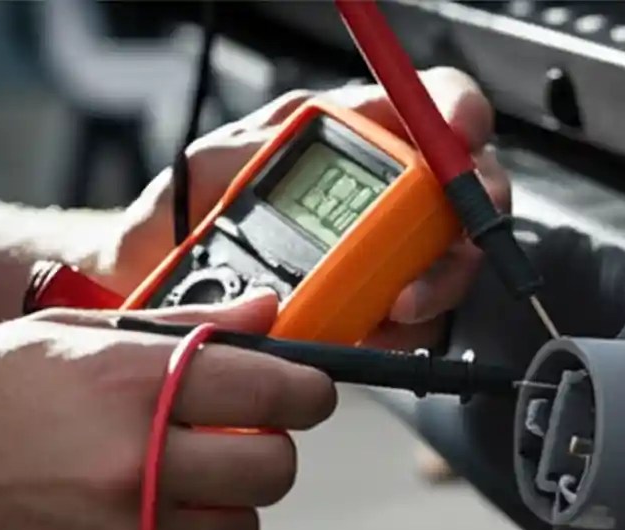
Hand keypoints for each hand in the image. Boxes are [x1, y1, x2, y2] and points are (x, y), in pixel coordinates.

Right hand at [0, 290, 335, 529]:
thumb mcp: (71, 337)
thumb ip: (182, 329)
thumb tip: (265, 315)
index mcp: (137, 385)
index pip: (278, 389)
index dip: (309, 391)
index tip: (307, 393)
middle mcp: (140, 463)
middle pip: (274, 467)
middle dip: (267, 449)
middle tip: (235, 438)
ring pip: (241, 528)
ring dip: (223, 504)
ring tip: (171, 481)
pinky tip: (125, 520)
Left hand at [113, 68, 508, 350]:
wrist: (157, 299)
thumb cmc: (182, 223)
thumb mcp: (208, 170)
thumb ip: (255, 146)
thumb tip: (290, 137)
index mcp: (352, 137)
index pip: (429, 104)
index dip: (458, 113)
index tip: (462, 135)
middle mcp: (385, 190)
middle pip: (464, 189)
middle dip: (468, 219)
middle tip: (446, 243)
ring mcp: (391, 251)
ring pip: (455, 259)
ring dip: (438, 285)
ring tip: (395, 306)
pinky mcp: (386, 309)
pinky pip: (426, 318)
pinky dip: (409, 330)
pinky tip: (375, 330)